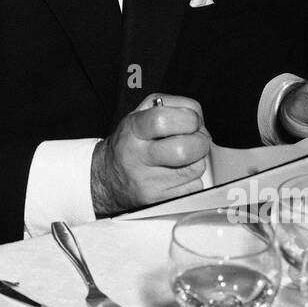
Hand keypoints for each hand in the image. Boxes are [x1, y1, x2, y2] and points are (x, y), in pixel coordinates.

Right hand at [91, 94, 211, 215]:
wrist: (107, 178)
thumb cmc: (130, 143)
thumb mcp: (141, 113)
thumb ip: (171, 106)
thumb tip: (198, 119)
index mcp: (133, 129)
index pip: (163, 119)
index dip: (189, 118)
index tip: (191, 120)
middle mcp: (137, 156)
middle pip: (184, 149)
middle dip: (200, 141)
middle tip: (195, 139)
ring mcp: (148, 181)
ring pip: (195, 168)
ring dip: (197, 160)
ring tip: (181, 157)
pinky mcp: (159, 200)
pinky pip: (194, 187)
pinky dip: (192, 179)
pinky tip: (177, 174)